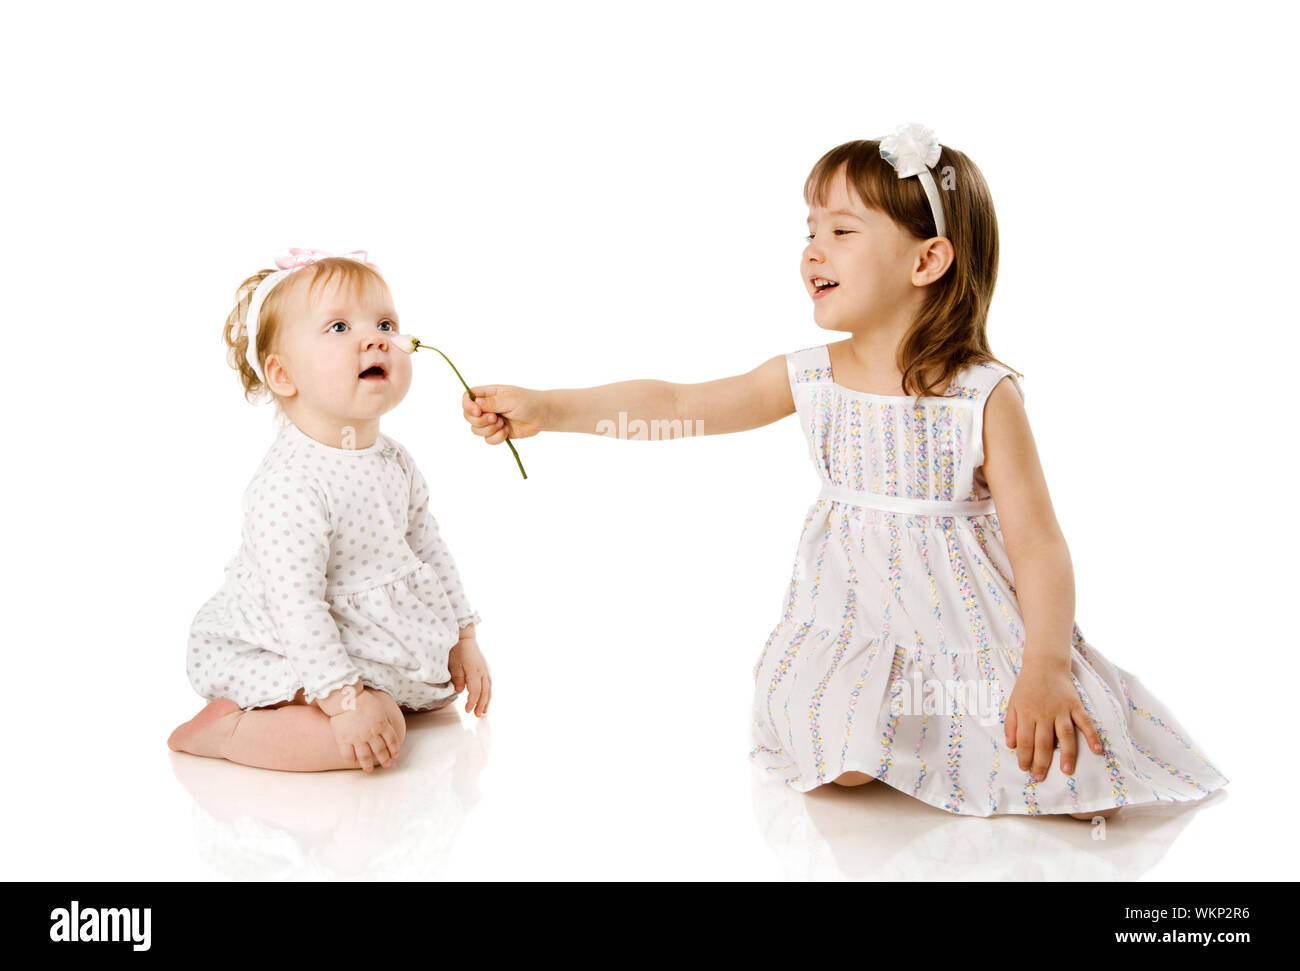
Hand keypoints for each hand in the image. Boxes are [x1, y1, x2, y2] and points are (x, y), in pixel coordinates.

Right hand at [326, 689, 402, 771]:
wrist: (345, 698)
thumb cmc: (362, 700)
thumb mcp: (379, 708)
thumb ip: (384, 720)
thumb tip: (389, 728)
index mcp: (381, 725)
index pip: (391, 741)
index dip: (394, 749)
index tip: (394, 755)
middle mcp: (370, 734)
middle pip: (380, 750)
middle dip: (384, 759)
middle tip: (386, 764)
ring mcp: (356, 738)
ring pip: (365, 756)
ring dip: (368, 765)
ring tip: (369, 769)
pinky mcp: (343, 740)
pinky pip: (348, 754)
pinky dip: (352, 759)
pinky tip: (354, 760)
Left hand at [448, 635, 491, 716]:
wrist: (465, 638)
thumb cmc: (457, 650)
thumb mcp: (454, 665)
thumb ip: (458, 678)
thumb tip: (461, 691)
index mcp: (474, 672)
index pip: (475, 692)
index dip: (472, 702)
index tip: (467, 711)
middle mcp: (482, 672)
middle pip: (484, 692)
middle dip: (481, 705)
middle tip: (478, 715)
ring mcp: (485, 670)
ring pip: (489, 688)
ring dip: (487, 701)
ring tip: (484, 711)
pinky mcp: (484, 668)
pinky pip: (489, 683)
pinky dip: (488, 692)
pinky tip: (487, 697)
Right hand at [462, 385, 545, 444]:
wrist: (542, 415)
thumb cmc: (528, 402)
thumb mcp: (510, 399)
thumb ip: (492, 402)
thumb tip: (476, 403)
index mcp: (488, 394)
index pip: (467, 398)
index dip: (468, 406)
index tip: (477, 411)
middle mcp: (487, 407)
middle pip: (468, 416)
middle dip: (480, 420)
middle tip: (495, 418)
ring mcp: (491, 421)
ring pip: (476, 430)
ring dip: (489, 429)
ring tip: (503, 424)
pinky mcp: (497, 433)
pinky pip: (488, 440)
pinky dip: (496, 438)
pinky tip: (507, 431)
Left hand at [1005, 661, 1102, 781]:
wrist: (1044, 665)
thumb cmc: (1027, 687)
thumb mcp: (1012, 703)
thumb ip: (1011, 725)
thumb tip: (1010, 746)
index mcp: (1027, 713)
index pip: (1025, 740)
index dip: (1024, 756)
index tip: (1025, 769)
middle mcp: (1045, 713)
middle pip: (1044, 742)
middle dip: (1042, 762)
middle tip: (1040, 777)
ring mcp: (1062, 710)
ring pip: (1065, 735)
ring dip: (1067, 754)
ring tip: (1067, 771)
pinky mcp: (1075, 706)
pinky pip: (1085, 722)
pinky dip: (1092, 736)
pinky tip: (1097, 750)